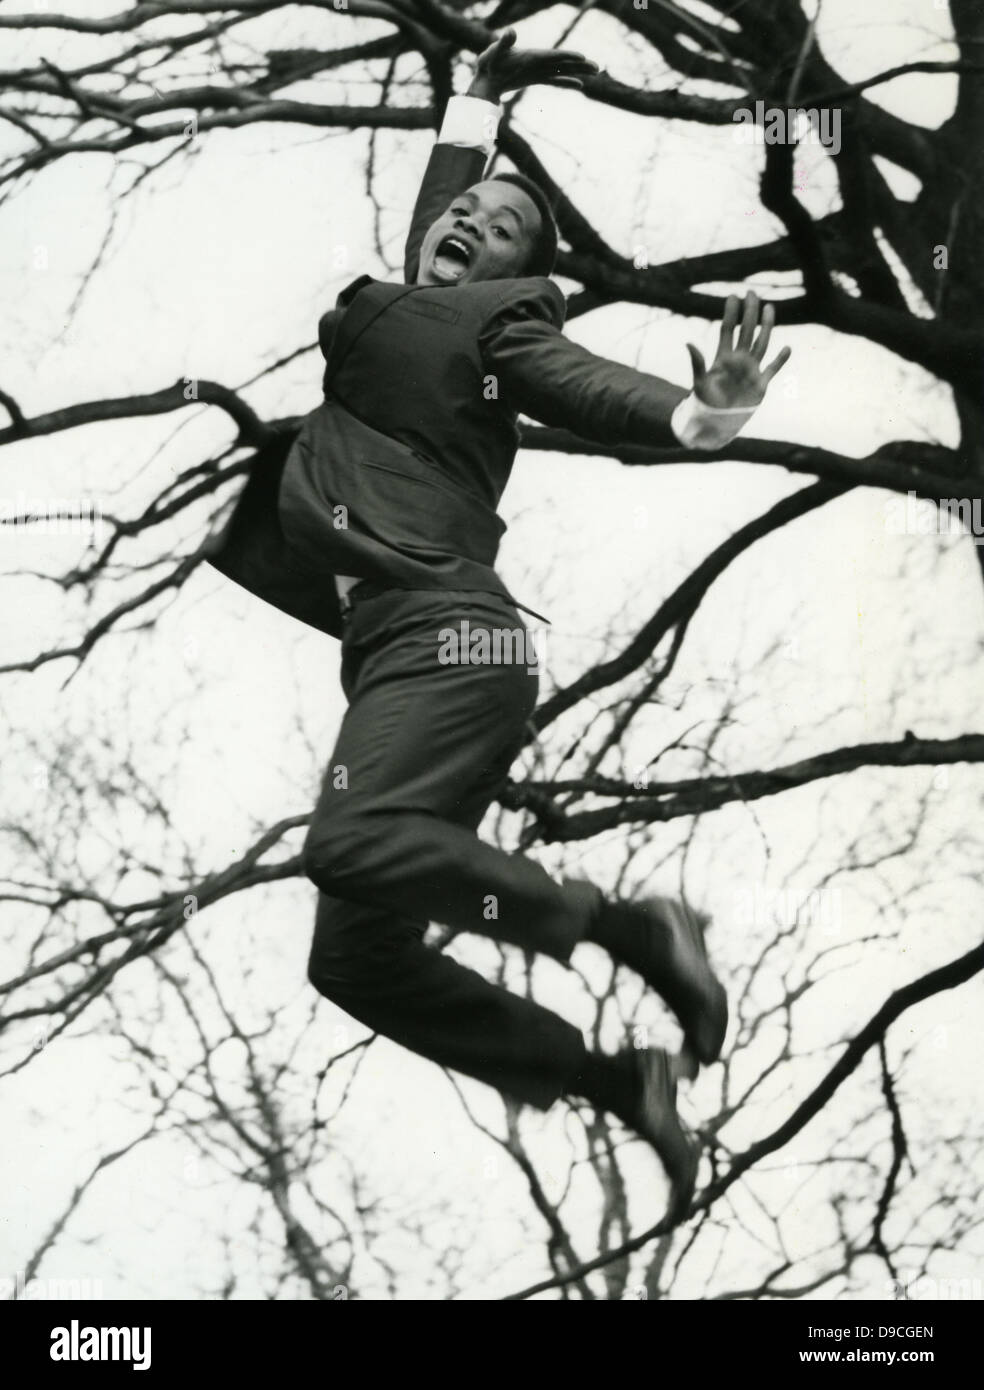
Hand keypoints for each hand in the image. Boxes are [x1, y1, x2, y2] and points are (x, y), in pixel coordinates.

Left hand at [467, 28, 598, 102]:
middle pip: (563, 62)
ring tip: (595, 73)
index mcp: (531, 55)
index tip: (582, 58)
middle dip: (580, 65)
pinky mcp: (536, 78)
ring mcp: (538, 70)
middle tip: (597, 67)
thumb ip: (503, 43)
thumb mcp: (494, 53)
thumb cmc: (488, 63)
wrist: (484, 77)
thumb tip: (510, 31)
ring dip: (578, 72)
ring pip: (562, 70)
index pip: (554, 56)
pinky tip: (579, 86)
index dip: (568, 56)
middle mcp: (538, 61)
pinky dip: (566, 82)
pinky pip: (555, 80)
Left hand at [686, 293, 790, 409]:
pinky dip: (780, 360)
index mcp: (723, 358)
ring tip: (769, 308)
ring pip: (761, 343)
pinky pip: (773, 369)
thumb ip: (697, 363)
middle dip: (749, 313)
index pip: (728, 330)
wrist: (716, 422)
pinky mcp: (760, 384)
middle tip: (752, 292)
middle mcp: (739, 360)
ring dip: (766, 327)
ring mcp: (751, 370)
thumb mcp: (699, 383)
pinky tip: (787, 348)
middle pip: (746, 331)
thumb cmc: (705, 403)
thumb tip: (688, 343)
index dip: (731, 313)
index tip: (733, 296)